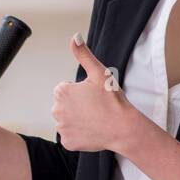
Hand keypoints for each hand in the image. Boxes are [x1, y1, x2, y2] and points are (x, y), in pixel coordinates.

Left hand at [52, 33, 136, 152]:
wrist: (123, 128)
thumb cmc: (112, 100)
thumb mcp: (99, 72)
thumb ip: (84, 54)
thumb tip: (75, 37)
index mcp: (61, 92)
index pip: (66, 90)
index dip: (81, 92)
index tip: (93, 96)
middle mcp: (56, 110)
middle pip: (65, 105)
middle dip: (77, 106)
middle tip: (95, 108)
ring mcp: (61, 128)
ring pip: (68, 120)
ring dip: (77, 120)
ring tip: (95, 119)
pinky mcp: (67, 142)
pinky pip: (71, 136)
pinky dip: (79, 134)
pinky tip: (92, 130)